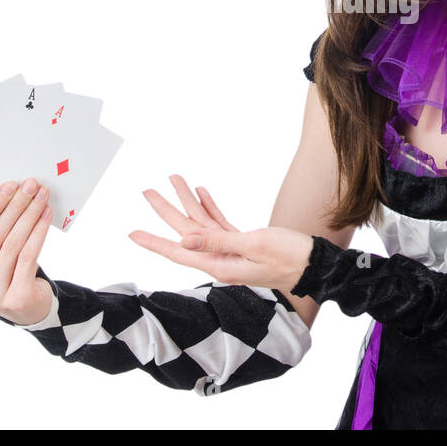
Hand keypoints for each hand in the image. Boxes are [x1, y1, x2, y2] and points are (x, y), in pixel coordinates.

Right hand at [0, 177, 53, 325]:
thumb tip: (11, 193)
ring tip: (41, 197)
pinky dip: (39, 232)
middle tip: (30, 185)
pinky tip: (46, 216)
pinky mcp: (16, 298)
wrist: (24, 308)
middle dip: (15, 205)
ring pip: (14, 244)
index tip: (10, 186)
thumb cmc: (2, 270)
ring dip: (30, 215)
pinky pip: (29, 256)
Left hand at [130, 174, 313, 292]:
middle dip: (166, 211)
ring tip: (174, 180)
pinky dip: (209, 208)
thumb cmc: (289, 257)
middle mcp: (221, 259)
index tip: (132, 234)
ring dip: (188, 202)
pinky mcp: (243, 244)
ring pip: (202, 225)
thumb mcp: (254, 245)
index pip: (179, 251)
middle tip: (147, 191)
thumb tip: (185, 240)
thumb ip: (218, 243)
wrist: (314, 264)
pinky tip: (200, 193)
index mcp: (220, 264)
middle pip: (187, 232)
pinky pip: (219, 225)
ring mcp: (232, 252)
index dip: (154, 242)